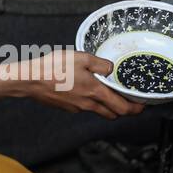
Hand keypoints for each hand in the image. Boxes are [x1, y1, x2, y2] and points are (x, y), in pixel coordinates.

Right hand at [19, 50, 144, 119]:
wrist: (31, 80)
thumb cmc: (55, 68)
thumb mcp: (82, 58)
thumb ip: (100, 64)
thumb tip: (111, 69)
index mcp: (96, 92)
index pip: (122, 108)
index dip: (135, 109)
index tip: (141, 107)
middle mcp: (88, 104)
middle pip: (112, 114)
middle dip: (123, 110)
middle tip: (128, 102)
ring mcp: (76, 108)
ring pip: (98, 111)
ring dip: (107, 107)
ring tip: (107, 95)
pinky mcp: (66, 108)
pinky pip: (83, 107)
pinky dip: (90, 103)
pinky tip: (84, 90)